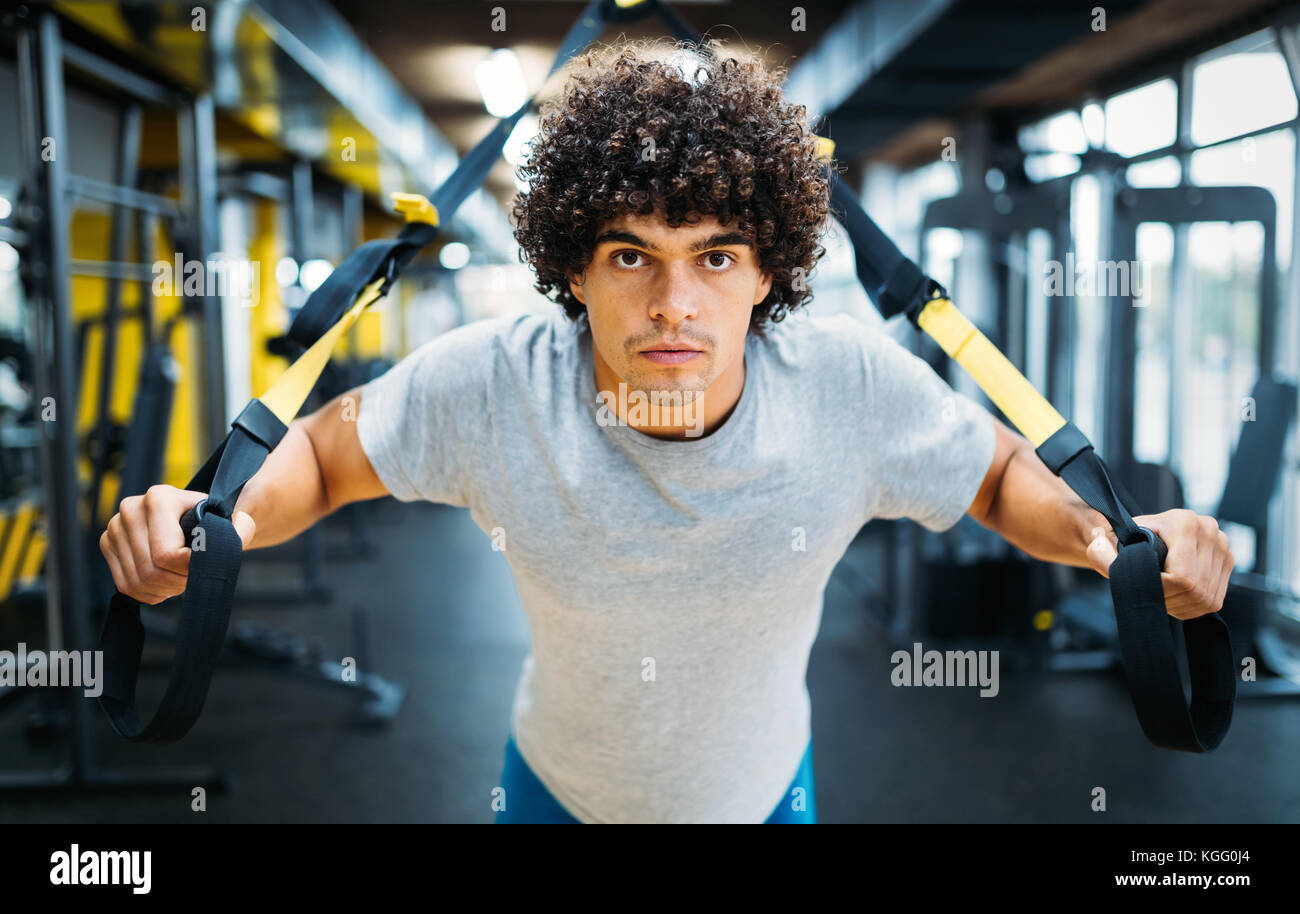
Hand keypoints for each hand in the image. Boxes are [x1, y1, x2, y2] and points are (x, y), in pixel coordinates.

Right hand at [99, 485, 255, 604]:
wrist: (192, 517)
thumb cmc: (212, 520)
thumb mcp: (230, 521)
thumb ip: (241, 526)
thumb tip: (240, 524)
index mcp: (159, 497)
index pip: (167, 554)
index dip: (189, 570)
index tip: (206, 565)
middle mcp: (130, 509)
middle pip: (151, 571)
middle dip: (179, 582)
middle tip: (196, 577)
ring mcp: (114, 527)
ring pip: (138, 582)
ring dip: (165, 589)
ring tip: (183, 579)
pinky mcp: (107, 545)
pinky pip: (126, 586)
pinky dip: (150, 593)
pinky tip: (167, 584)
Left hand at [1084, 509, 1232, 619]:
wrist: (1144, 534)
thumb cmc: (1127, 539)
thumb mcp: (1110, 543)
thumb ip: (1100, 550)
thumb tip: (1097, 546)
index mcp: (1185, 522)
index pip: (1181, 577)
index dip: (1161, 591)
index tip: (1144, 587)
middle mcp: (1210, 532)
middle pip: (1194, 590)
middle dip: (1169, 600)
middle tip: (1150, 593)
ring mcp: (1223, 548)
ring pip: (1205, 598)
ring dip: (1180, 606)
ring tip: (1161, 594)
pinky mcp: (1228, 564)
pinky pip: (1214, 600)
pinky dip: (1191, 606)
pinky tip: (1174, 597)